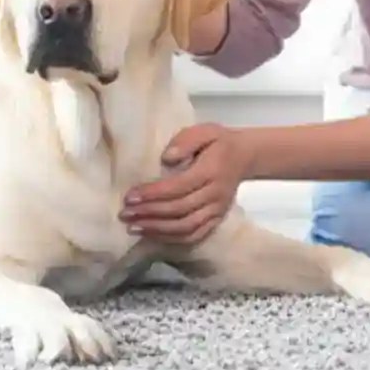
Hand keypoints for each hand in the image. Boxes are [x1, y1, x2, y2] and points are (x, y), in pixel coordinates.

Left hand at [119, 123, 250, 243]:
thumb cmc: (218, 142)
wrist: (245, 156)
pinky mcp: (217, 219)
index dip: (153, 194)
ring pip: (186, 227)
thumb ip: (185, 141)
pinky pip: (194, 235)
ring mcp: (217, 210)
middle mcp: (215, 194)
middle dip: (149, 213)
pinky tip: (152, 235)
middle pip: (179, 210)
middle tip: (124, 214)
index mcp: (211, 171)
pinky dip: (172, 238)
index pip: (178, 187)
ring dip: (157, 229)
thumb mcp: (204, 131)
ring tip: (133, 227)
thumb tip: (166, 158)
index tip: (129, 197)